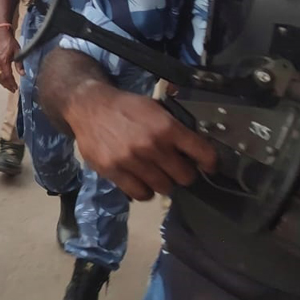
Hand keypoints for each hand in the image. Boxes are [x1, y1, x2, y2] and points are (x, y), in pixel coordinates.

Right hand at [0, 28, 21, 91]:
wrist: (0, 34)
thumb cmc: (10, 42)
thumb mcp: (18, 52)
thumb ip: (19, 64)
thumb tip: (23, 74)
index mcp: (3, 61)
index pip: (7, 76)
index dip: (11, 83)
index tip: (15, 88)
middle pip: (1, 78)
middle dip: (7, 85)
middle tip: (13, 90)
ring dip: (3, 82)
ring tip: (8, 87)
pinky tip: (2, 79)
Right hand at [65, 82, 219, 200]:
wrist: (89, 106)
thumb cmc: (126, 107)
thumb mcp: (155, 109)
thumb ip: (174, 129)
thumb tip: (195, 151)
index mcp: (167, 127)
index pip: (203, 153)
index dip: (210, 163)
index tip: (208, 167)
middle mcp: (152, 145)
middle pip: (185, 177)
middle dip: (183, 173)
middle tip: (175, 168)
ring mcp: (132, 160)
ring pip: (164, 188)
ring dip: (162, 182)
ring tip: (155, 173)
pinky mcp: (114, 171)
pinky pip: (141, 194)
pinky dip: (144, 190)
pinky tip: (140, 180)